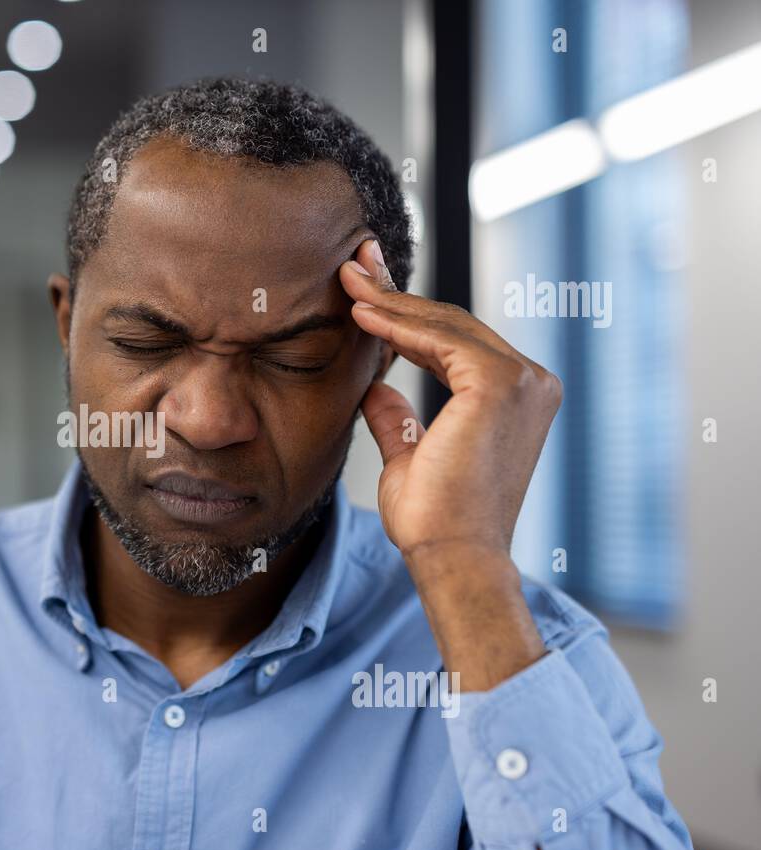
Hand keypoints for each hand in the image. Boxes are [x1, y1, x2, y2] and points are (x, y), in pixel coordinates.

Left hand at [339, 239, 561, 563]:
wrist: (451, 556)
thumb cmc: (434, 521)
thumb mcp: (409, 457)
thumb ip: (399, 420)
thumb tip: (376, 389)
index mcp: (518, 399)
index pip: (454, 343)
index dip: (406, 315)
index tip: (364, 291)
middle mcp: (531, 383)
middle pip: (452, 324)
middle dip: (396, 292)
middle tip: (353, 265)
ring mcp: (523, 380)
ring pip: (445, 325)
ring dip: (391, 302)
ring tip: (347, 281)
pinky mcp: (501, 383)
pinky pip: (441, 340)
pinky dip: (398, 325)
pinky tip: (361, 313)